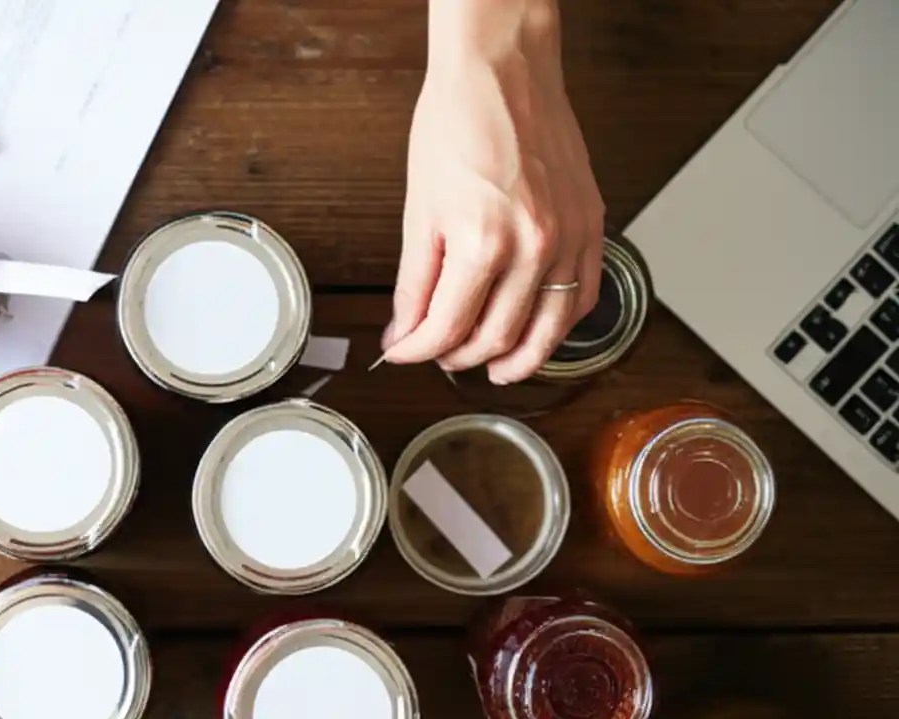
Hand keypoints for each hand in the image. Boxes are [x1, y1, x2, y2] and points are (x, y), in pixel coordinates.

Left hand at [383, 0, 604, 383]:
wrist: (502, 74)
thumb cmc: (457, 125)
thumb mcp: (418, 210)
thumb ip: (412, 282)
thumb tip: (404, 329)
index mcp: (482, 243)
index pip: (445, 329)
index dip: (415, 352)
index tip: (401, 353)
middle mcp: (533, 248)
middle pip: (494, 338)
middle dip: (458, 356)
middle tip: (438, 354)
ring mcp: (568, 239)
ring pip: (545, 331)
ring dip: (516, 360)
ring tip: (494, 369)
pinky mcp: (591, 227)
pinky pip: (583, 297)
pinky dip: (559, 325)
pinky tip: (539, 331)